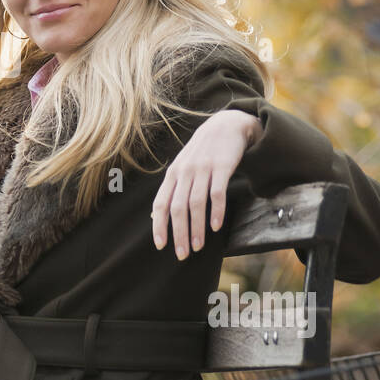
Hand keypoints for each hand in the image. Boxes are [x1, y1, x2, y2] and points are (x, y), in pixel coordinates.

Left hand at [152, 109, 261, 258]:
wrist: (226, 125)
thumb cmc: (202, 153)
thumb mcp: (182, 167)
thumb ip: (170, 190)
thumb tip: (153, 215)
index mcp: (173, 174)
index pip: (161, 203)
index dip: (159, 225)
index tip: (161, 245)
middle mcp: (184, 172)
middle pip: (178, 208)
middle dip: (178, 233)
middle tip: (182, 254)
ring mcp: (202, 169)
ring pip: (196, 203)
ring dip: (196, 228)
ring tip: (197, 247)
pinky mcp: (221, 167)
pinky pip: (217, 193)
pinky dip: (215, 212)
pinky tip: (215, 227)